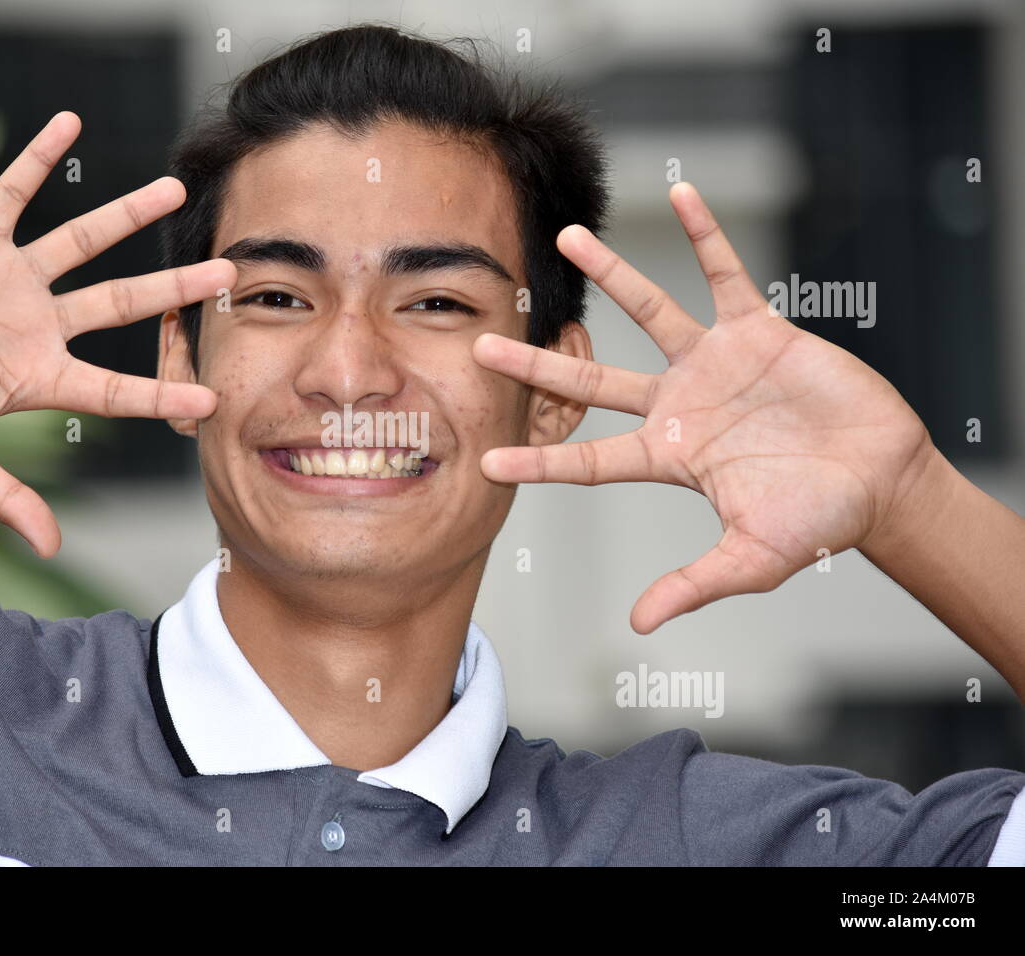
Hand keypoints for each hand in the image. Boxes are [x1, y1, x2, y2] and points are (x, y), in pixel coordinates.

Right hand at [0, 111, 234, 557]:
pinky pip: (11, 191)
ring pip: (81, 242)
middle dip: (175, 291)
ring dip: (127, 215)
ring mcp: (5, 280)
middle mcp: (34, 325)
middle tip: (229, 275)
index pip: (116, 389)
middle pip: (123, 305)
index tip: (214, 397)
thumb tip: (51, 546)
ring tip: (174, 190)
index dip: (163, 394)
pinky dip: (37, 158)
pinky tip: (69, 123)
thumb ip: (2, 498)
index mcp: (36, 378)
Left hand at [473, 182, 933, 632]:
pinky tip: (681, 193)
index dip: (539, 463)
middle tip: (480, 345)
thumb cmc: (818, 521)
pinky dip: (706, 235)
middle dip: (537, 365)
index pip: (589, 460)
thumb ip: (696, 584)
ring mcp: (713, 363)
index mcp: (670, 456)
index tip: (484, 461)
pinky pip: (726, 273)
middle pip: (591, 380)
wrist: (880, 478)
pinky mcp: (757, 330)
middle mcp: (678, 403)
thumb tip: (639, 625)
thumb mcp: (752, 559)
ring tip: (565, 238)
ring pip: (649, 310)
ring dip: (609, 275)